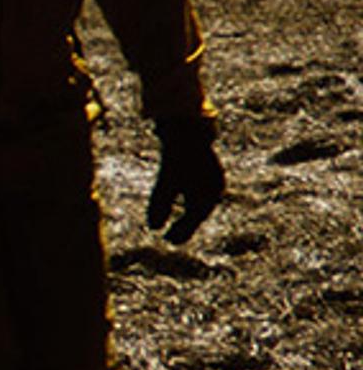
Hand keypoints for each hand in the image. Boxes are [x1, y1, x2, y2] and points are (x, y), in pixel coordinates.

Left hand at [146, 116, 223, 242]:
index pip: (194, 219)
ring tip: (176, 227)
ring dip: (189, 215)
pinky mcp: (208, 171)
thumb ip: (161, 203)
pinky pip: (201, 193)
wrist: (189, 129)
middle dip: (185, 226)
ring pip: (201, 203)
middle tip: (170, 238)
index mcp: (209, 193)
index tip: (168, 240)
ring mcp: (213, 179)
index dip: (181, 231)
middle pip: (198, 213)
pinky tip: (184, 203)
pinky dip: (191, 202)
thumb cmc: (179, 156)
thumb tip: (153, 227)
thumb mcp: (167, 181)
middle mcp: (215, 188)